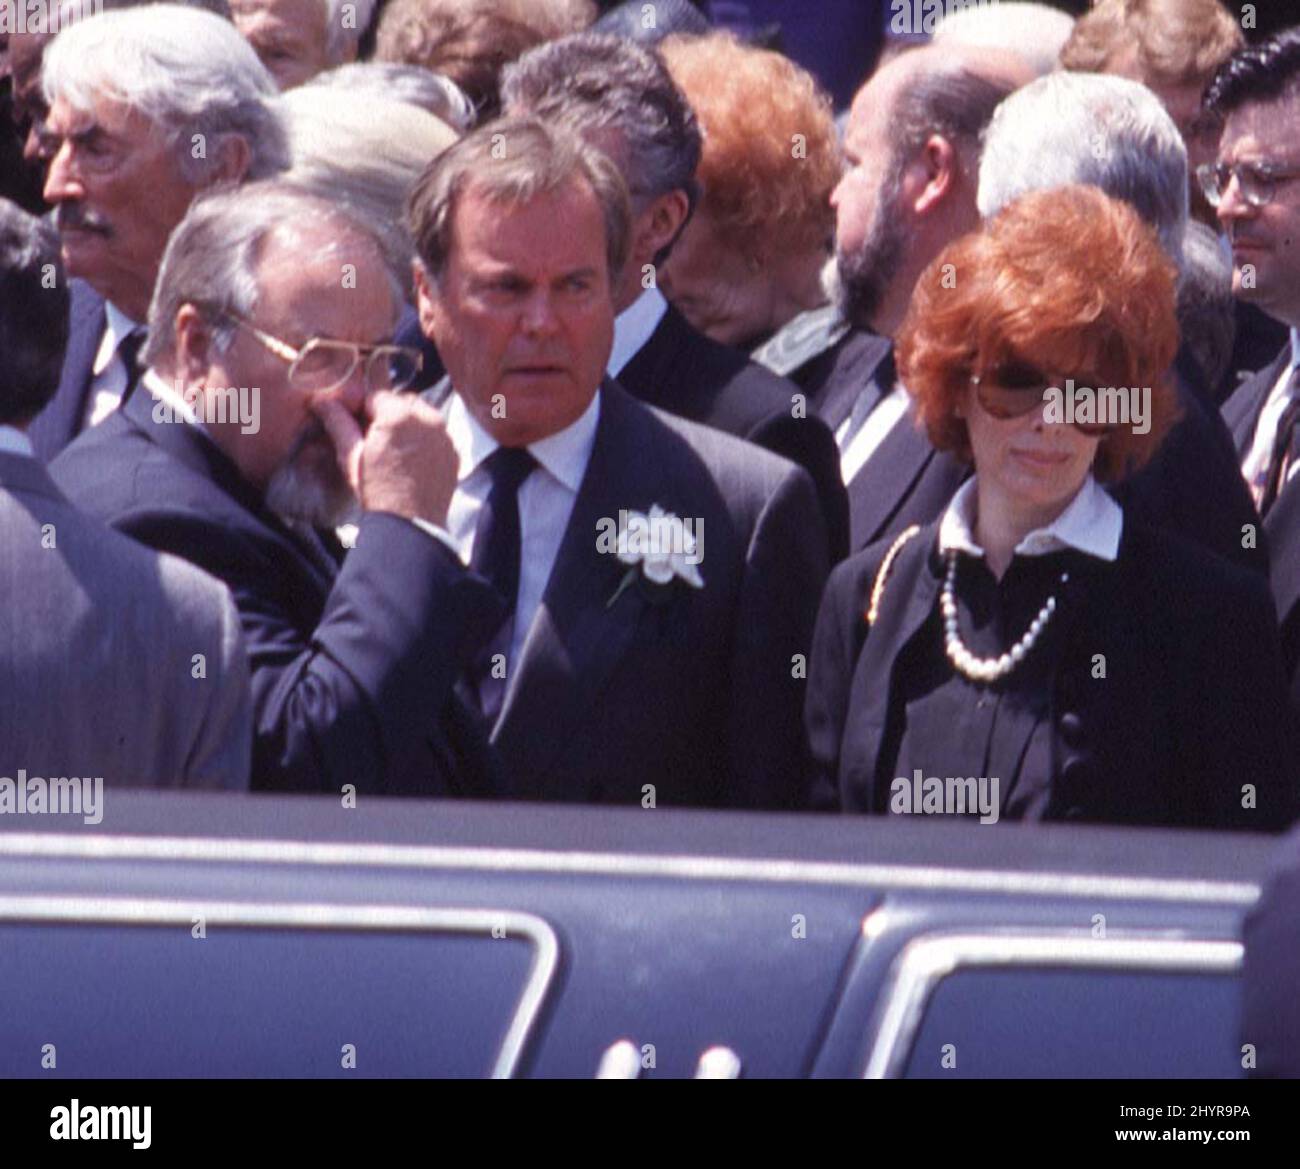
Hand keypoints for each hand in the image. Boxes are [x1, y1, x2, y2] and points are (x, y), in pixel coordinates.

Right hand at [315, 391, 457, 526]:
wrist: (410, 527)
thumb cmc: (377, 492)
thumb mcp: (352, 456)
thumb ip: (338, 423)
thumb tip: (321, 401)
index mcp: (398, 414)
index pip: (374, 397)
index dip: (361, 412)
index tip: (356, 430)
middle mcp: (427, 417)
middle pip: (400, 403)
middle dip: (386, 416)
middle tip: (374, 443)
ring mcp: (444, 434)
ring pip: (420, 416)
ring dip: (406, 425)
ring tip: (393, 453)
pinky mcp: (453, 451)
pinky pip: (435, 434)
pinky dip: (424, 440)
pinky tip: (411, 461)